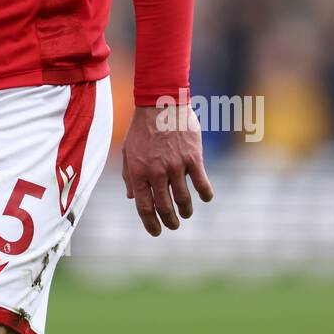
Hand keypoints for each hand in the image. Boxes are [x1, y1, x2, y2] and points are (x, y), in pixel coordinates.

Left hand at [121, 103, 213, 235]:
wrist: (160, 102)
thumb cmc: (142, 127)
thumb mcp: (128, 150)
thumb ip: (129, 175)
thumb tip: (132, 198)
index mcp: (138, 171)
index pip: (144, 206)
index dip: (150, 223)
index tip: (156, 231)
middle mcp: (156, 172)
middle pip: (165, 207)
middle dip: (169, 221)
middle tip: (173, 225)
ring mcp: (175, 166)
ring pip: (184, 200)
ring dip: (186, 211)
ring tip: (186, 213)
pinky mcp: (192, 158)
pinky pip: (201, 184)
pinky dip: (205, 195)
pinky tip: (205, 198)